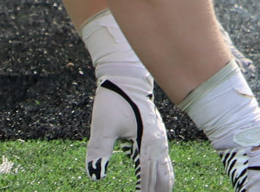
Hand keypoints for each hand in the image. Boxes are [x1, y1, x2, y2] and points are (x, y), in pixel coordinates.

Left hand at [87, 73, 173, 190]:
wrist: (127, 78)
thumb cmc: (114, 100)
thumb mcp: (103, 125)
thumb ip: (99, 150)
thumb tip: (95, 176)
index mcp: (148, 143)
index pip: (147, 177)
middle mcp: (158, 144)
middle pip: (162, 178)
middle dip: (157, 191)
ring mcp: (159, 141)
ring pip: (165, 172)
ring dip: (160, 187)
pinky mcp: (156, 138)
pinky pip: (162, 163)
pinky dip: (160, 177)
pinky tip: (155, 184)